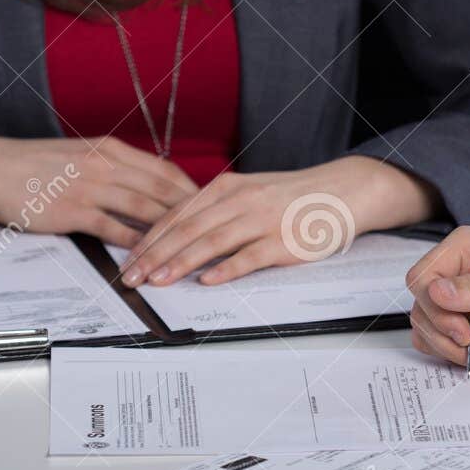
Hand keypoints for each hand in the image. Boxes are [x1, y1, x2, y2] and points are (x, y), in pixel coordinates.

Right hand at [0, 133, 197, 247]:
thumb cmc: (35, 165)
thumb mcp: (81, 155)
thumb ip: (113, 168)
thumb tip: (145, 185)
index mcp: (110, 150)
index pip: (163, 169)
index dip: (190, 188)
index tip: (210, 204)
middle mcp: (106, 164)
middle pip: (161, 189)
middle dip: (192, 211)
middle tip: (213, 229)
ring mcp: (90, 187)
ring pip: (143, 208)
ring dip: (170, 230)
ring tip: (192, 246)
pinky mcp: (73, 211)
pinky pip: (114, 228)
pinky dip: (136, 243)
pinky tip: (151, 255)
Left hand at [118, 156, 437, 285]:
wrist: (342, 191)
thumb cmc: (293, 196)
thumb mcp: (250, 192)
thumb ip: (216, 209)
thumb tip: (178, 233)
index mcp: (228, 187)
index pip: (177, 213)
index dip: (149, 237)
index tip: (127, 258)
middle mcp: (241, 201)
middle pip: (187, 229)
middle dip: (153, 254)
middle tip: (129, 277)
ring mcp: (263, 221)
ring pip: (212, 242)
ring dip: (180, 263)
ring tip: (157, 281)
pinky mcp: (284, 242)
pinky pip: (250, 257)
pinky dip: (226, 269)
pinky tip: (206, 281)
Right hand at [404, 226, 469, 373]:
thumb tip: (436, 291)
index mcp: (467, 248)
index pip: (423, 277)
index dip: (436, 308)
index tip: (463, 331)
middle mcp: (459, 272)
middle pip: (423, 308)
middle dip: (450, 337)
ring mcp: (463, 301)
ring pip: (431, 331)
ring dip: (460, 351)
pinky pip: (446, 345)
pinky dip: (467, 357)